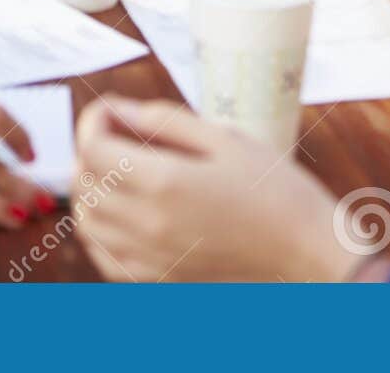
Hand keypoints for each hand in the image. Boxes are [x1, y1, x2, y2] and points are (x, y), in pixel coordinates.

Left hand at [73, 96, 353, 280]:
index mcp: (164, 182)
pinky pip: (104, 256)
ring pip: (87, 221)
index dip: (93, 120)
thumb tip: (117, 110)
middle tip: (118, 133)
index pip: (93, 147)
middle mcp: (147, 224)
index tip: (112, 110)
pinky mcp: (157, 280)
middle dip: (91, 150)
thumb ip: (165, 121)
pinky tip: (122, 212)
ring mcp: (149, 258)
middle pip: (83, 183)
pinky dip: (99, 230)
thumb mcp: (225, 138)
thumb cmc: (274, 189)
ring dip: (91, 189)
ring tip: (120, 169)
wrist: (305, 252)